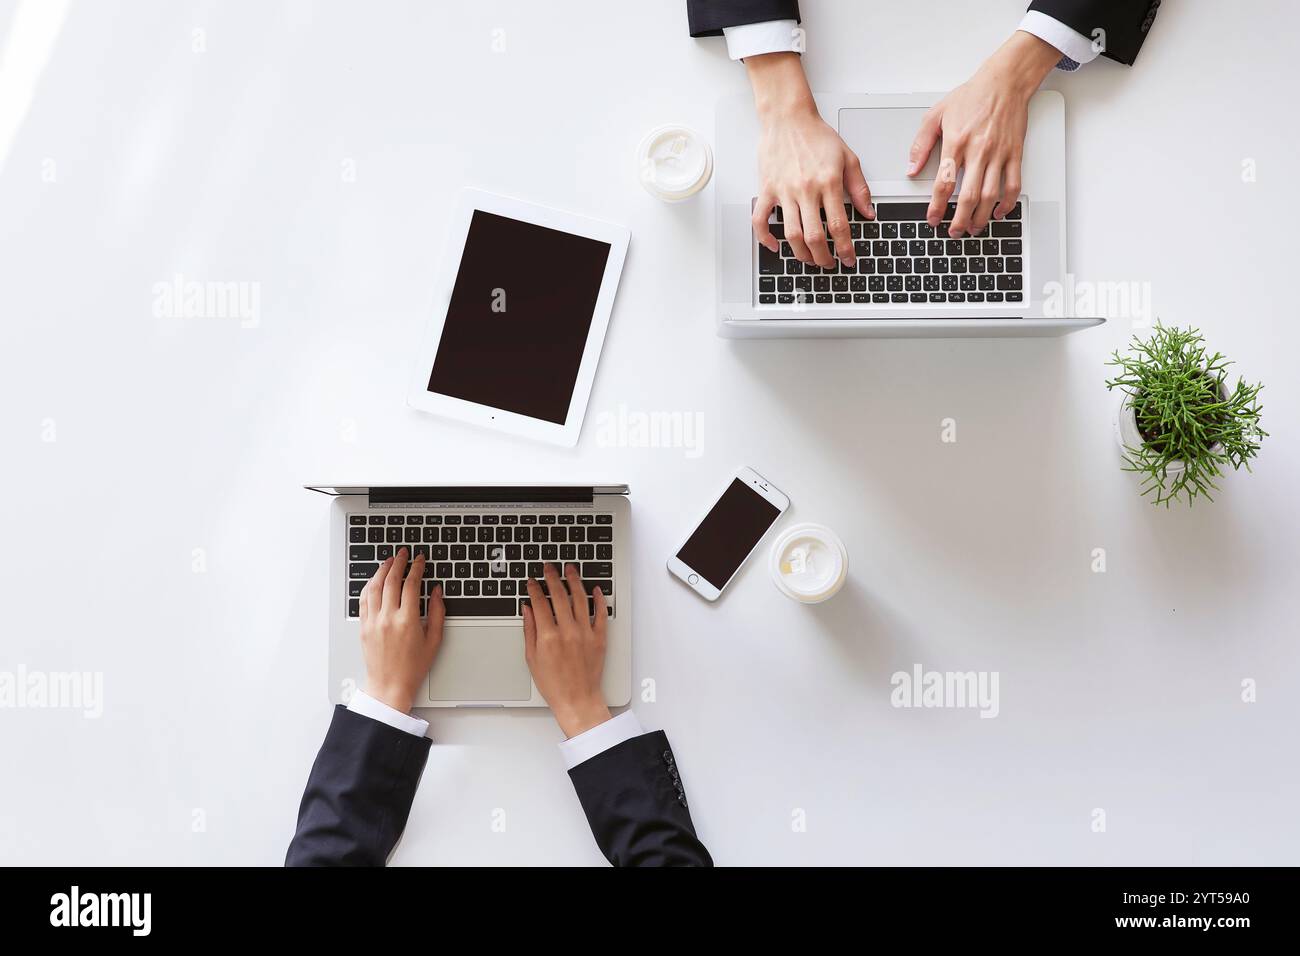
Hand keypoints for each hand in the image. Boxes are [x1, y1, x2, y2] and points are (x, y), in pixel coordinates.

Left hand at [358, 547, 444, 712]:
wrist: (389, 685)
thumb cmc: (413, 667)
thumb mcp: (434, 640)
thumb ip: (437, 613)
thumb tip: (436, 592)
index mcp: (408, 621)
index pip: (411, 584)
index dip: (416, 568)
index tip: (420, 560)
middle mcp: (388, 618)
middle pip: (391, 580)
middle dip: (398, 562)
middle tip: (403, 553)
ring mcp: (373, 622)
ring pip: (375, 587)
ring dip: (382, 570)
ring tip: (388, 561)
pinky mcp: (363, 626)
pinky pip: (364, 599)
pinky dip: (369, 586)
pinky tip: (375, 580)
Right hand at [522, 563, 610, 737]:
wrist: (577, 700)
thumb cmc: (553, 684)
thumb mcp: (532, 658)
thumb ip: (529, 630)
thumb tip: (527, 608)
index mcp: (548, 636)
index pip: (540, 603)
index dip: (534, 588)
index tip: (532, 581)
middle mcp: (568, 631)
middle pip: (559, 595)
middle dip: (552, 577)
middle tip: (549, 567)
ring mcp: (585, 633)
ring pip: (581, 599)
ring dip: (575, 581)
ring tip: (570, 569)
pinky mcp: (599, 638)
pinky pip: (601, 613)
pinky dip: (599, 599)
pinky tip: (595, 589)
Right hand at [745, 52, 872, 269]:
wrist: (788, 118)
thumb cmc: (816, 136)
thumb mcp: (848, 158)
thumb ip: (860, 188)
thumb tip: (868, 212)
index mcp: (828, 183)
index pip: (838, 226)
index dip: (845, 248)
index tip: (848, 259)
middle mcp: (806, 190)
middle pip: (814, 237)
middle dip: (823, 258)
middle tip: (829, 264)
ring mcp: (784, 192)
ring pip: (791, 234)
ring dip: (801, 254)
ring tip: (809, 259)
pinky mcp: (767, 190)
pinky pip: (761, 220)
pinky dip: (766, 238)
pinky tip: (775, 246)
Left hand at [908, 31, 1060, 237]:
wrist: (1004, 81)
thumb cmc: (971, 96)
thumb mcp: (936, 115)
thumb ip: (921, 145)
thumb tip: (911, 169)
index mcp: (956, 143)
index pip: (944, 183)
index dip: (937, 207)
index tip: (933, 219)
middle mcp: (979, 151)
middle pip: (968, 196)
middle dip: (960, 220)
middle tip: (953, 232)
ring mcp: (999, 154)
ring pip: (991, 195)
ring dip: (982, 217)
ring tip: (973, 228)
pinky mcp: (1015, 153)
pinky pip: (1012, 184)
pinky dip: (1007, 203)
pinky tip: (999, 212)